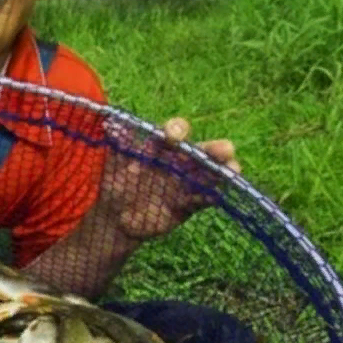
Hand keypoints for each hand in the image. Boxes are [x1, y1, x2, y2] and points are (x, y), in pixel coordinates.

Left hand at [98, 116, 240, 241]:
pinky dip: (210, 197)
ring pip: (208, 174)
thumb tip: (108, 125)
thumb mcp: (112, 165)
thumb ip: (117, 148)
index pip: (173, 133)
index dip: (176, 130)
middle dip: (213, 149)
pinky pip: (202, 199)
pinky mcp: (187, 204)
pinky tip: (216, 195)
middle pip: (200, 152)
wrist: (115, 218)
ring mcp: (184, 183)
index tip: (172, 136)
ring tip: (233, 169)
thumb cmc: (115, 184)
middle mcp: (177, 162)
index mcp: (161, 147)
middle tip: (226, 148)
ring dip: (222, 170)